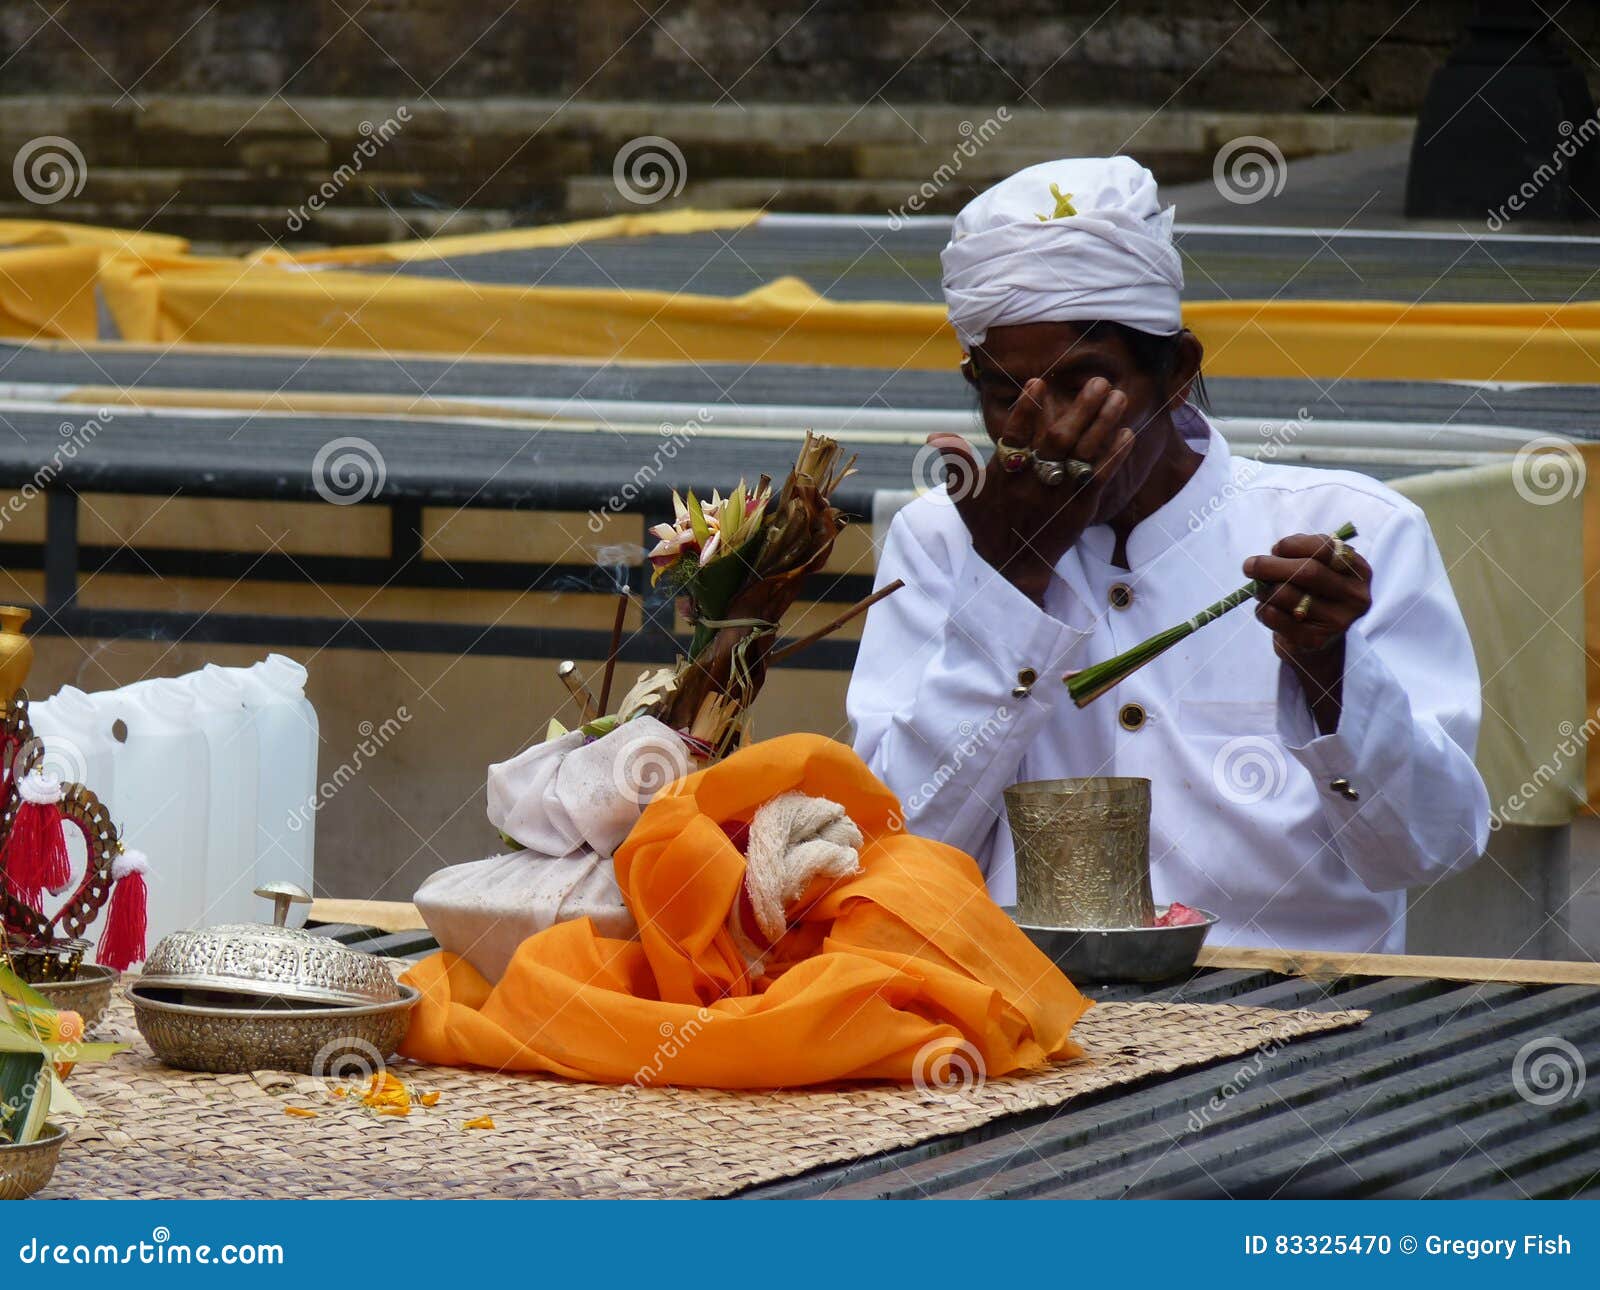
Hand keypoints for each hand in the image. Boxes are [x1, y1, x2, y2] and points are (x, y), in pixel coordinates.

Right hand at [930, 376, 1135, 603]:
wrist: (1011, 569)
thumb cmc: (987, 526)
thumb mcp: (964, 495)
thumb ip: (955, 461)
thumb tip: (935, 435)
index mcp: (1004, 475)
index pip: (1014, 436)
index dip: (1025, 410)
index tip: (1038, 382)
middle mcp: (1033, 483)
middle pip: (1058, 440)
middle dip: (1080, 409)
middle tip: (1098, 381)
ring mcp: (1059, 495)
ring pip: (1084, 454)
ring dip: (1103, 424)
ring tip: (1117, 396)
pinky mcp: (1079, 508)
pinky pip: (1100, 477)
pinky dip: (1114, 456)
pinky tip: (1128, 433)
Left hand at [1244, 533, 1372, 731]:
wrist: (1319, 645)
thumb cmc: (1315, 597)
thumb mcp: (1319, 571)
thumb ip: (1303, 554)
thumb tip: (1274, 553)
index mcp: (1359, 573)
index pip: (1326, 548)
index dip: (1294, 544)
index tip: (1275, 548)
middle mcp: (1355, 597)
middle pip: (1307, 571)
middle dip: (1270, 565)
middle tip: (1249, 566)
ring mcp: (1337, 621)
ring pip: (1286, 594)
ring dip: (1263, 590)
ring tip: (1262, 592)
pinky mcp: (1314, 640)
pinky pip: (1275, 616)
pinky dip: (1262, 609)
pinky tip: (1267, 611)